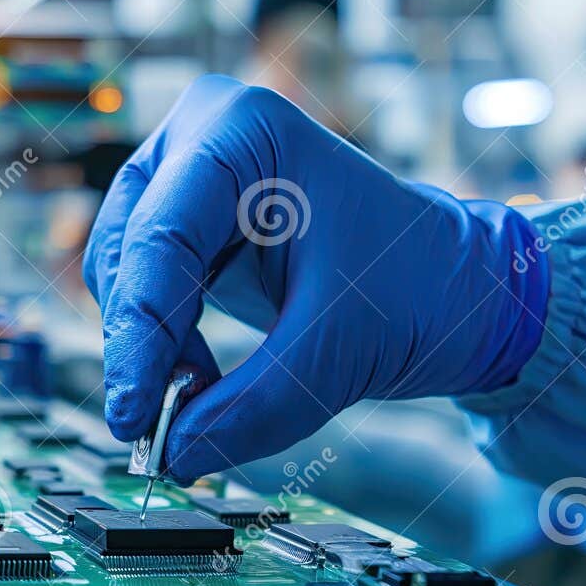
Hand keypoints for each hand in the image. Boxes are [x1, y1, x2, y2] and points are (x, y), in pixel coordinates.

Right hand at [83, 74, 547, 481]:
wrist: (458, 289)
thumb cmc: (420, 286)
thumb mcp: (338, 354)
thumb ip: (251, 408)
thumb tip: (172, 454)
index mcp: (245, 131)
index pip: (161, 239)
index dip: (139, 335)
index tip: (133, 415)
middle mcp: (205, 136)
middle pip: (130, 251)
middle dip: (142, 343)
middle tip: (156, 426)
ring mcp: (192, 174)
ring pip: (127, 272)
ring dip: (149, 345)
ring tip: (194, 401)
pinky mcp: (193, 221)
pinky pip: (147, 286)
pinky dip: (162, 341)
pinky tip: (198, 383)